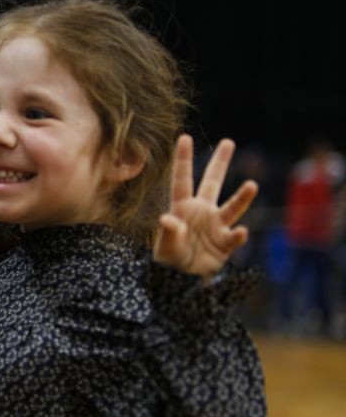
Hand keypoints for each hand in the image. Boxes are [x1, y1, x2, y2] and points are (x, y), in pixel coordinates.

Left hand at [154, 135, 258, 280]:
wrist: (181, 280)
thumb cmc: (169, 259)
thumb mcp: (165, 246)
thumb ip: (169, 232)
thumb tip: (167, 219)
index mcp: (182, 207)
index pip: (183, 179)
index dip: (183, 159)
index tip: (185, 137)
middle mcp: (202, 211)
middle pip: (213, 183)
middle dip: (220, 163)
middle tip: (228, 141)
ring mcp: (216, 226)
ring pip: (231, 207)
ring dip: (242, 197)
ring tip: (251, 185)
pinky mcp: (226, 243)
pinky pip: (234, 236)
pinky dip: (238, 235)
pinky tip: (240, 232)